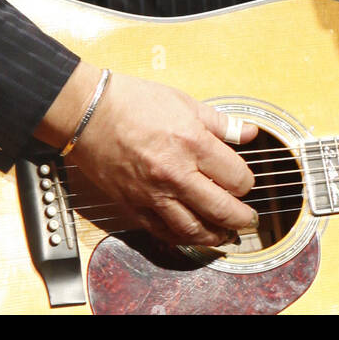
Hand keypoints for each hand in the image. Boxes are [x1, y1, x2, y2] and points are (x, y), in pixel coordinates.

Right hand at [47, 67, 258, 246]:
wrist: (88, 112)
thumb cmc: (134, 101)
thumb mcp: (186, 103)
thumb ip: (221, 123)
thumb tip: (250, 133)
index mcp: (193, 143)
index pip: (235, 177)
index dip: (247, 182)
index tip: (246, 182)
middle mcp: (175, 173)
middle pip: (220, 209)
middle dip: (241, 218)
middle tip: (250, 221)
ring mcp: (153, 193)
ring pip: (193, 228)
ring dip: (215, 235)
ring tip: (226, 234)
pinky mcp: (132, 205)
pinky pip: (163, 231)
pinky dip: (183, 237)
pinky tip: (193, 234)